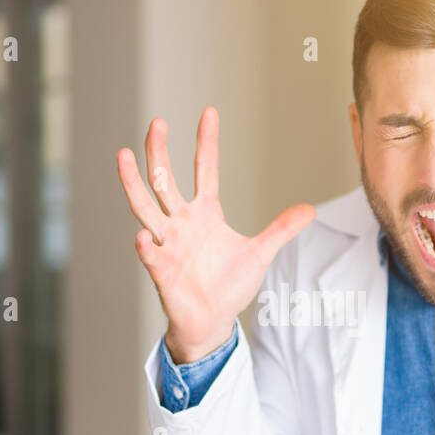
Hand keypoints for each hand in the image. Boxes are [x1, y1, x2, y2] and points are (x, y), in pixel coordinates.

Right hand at [117, 107, 315, 363]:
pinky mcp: (162, 271)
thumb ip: (281, 230)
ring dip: (133, 183)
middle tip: (157, 122)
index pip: (205, 169)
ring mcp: (168, 245)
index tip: (209, 112)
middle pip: (165, 180)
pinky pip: (150, 255)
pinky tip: (143, 237)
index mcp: (206, 214)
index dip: (207, 142)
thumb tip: (310, 209)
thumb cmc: (230, 286)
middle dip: (160, 152)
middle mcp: (182, 223)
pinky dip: (146, 246)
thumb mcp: (260, 254)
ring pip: (145, 208)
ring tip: (124, 156)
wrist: (213, 322)